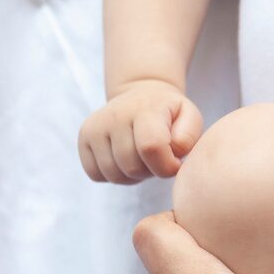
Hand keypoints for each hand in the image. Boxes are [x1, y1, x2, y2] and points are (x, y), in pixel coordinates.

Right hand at [79, 79, 204, 182]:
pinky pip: (96, 174)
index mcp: (144, 109)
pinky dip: (113, 175)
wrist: (140, 96)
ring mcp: (94, 127)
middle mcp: (114, 116)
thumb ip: (189, 136)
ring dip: (132, 176)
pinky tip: (125, 159)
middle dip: (150, 171)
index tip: (175, 163)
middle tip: (157, 158)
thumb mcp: (189, 116)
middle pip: (132, 167)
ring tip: (142, 158)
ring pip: (114, 175)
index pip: (151, 147)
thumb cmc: (168, 113)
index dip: (166, 166)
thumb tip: (173, 153)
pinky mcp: (83, 139)